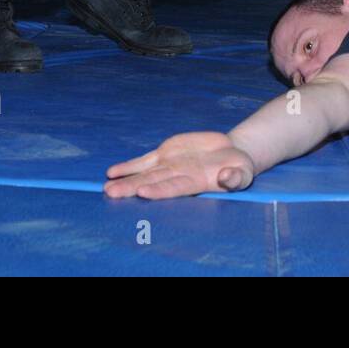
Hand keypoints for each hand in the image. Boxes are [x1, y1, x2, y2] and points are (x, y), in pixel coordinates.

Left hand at [105, 131, 256, 198]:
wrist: (231, 155)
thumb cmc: (238, 168)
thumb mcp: (243, 172)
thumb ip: (236, 177)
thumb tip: (227, 177)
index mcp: (196, 182)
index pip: (174, 187)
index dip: (159, 190)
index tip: (143, 192)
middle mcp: (178, 176)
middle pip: (152, 182)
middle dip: (131, 188)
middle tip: (112, 194)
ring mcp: (169, 165)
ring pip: (144, 173)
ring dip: (125, 181)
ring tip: (106, 188)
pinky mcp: (166, 153)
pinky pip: (144, 161)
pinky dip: (129, 166)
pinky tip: (112, 172)